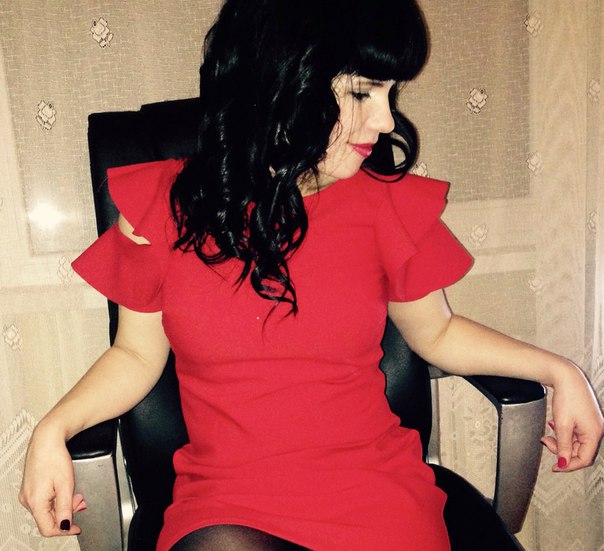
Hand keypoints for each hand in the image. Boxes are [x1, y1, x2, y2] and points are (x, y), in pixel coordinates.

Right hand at [19, 421, 85, 535]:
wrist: (47, 439)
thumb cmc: (55, 456)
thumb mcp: (66, 484)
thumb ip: (65, 507)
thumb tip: (65, 526)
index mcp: (35, 501)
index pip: (48, 528)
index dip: (64, 530)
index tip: (77, 528)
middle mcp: (28, 500)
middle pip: (47, 519)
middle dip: (66, 514)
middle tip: (80, 503)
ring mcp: (28, 493)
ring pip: (46, 510)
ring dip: (62, 506)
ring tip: (74, 495)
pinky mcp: (31, 487)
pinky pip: (44, 501)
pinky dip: (56, 499)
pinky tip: (64, 491)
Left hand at [540, 361, 603, 471]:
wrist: (566, 376)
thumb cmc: (567, 396)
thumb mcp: (562, 425)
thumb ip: (563, 446)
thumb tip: (563, 463)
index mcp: (594, 433)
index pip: (584, 458)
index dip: (569, 464)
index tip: (556, 467)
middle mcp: (596, 429)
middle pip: (580, 450)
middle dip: (562, 450)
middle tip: (546, 443)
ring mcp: (592, 423)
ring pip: (576, 441)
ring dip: (561, 440)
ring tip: (548, 434)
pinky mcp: (586, 417)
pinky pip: (576, 432)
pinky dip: (564, 432)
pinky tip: (555, 426)